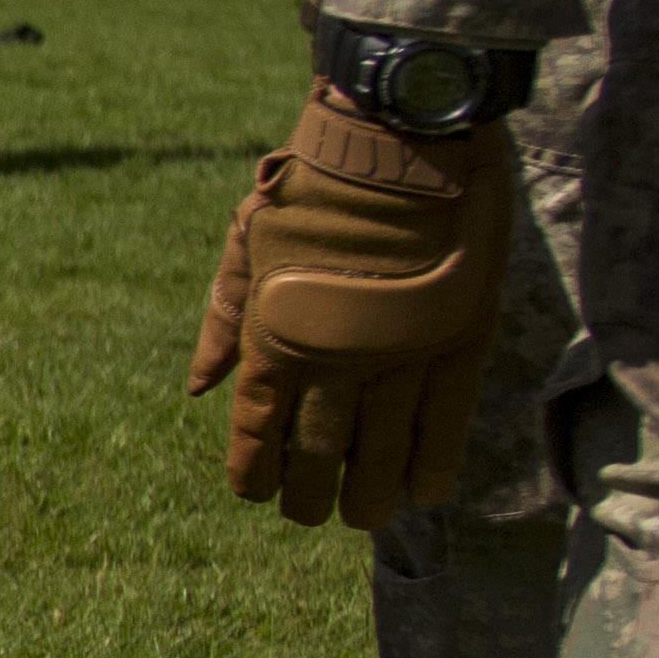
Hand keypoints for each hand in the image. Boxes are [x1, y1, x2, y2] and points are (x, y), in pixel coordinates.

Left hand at [188, 87, 511, 528]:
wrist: (396, 139)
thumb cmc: (312, 187)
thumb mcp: (246, 242)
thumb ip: (225, 318)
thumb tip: (200, 387)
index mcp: (278, 333)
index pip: (258, 425)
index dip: (254, 467)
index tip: (253, 492)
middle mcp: (338, 354)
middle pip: (319, 449)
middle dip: (308, 490)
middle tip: (307, 514)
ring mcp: (402, 350)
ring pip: (383, 446)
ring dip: (370, 491)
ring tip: (363, 518)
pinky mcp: (458, 336)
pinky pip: (447, 416)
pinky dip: (435, 459)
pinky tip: (424, 493)